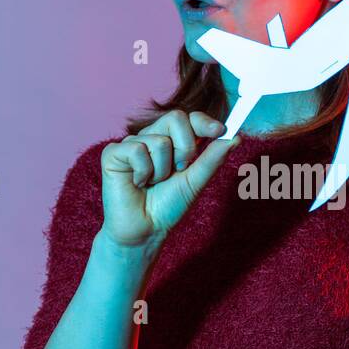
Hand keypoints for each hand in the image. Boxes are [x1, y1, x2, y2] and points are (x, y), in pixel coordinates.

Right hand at [100, 109, 238, 248]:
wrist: (146, 230)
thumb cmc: (168, 207)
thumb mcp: (195, 181)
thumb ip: (212, 159)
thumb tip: (235, 137)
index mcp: (173, 142)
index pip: (189, 119)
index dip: (204, 121)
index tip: (219, 130)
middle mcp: (152, 137)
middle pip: (175, 118)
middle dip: (185, 148)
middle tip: (178, 170)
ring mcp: (132, 143)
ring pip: (159, 140)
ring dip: (162, 169)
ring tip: (153, 183)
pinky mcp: (113, 153)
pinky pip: (137, 150)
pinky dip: (143, 172)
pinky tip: (137, 183)